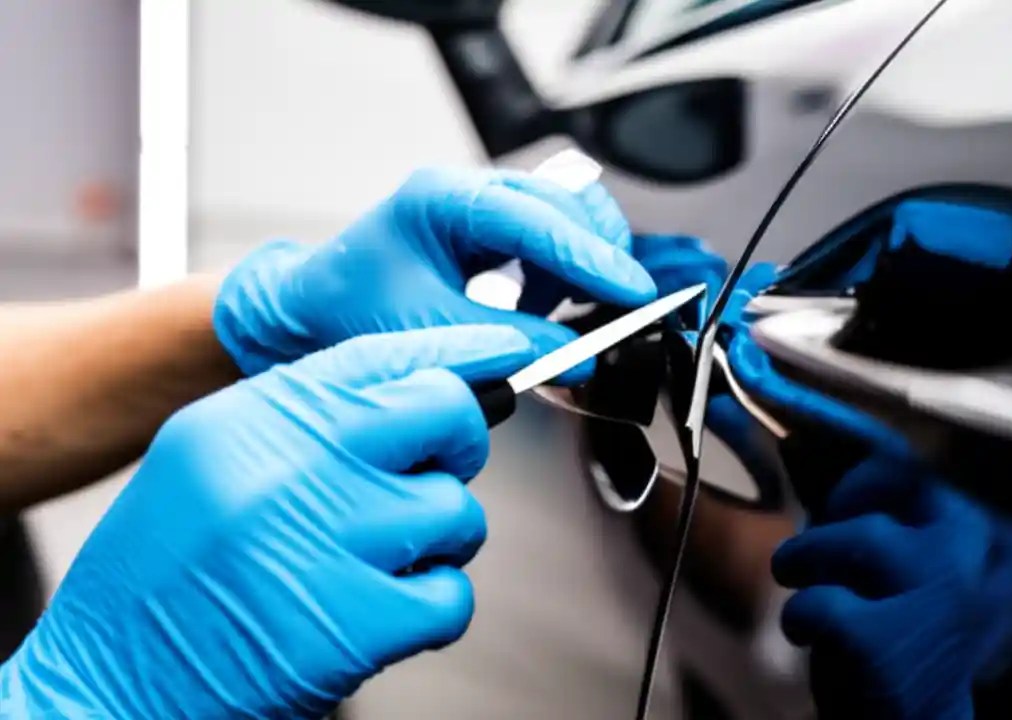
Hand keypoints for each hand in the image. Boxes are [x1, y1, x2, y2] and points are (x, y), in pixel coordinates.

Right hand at [0, 326, 534, 718]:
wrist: (110, 677)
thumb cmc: (164, 574)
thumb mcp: (215, 456)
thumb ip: (311, 417)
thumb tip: (426, 391)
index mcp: (260, 415)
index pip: (388, 354)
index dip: (460, 352)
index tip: (507, 353)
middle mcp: (299, 461)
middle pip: (447, 415)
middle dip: (455, 448)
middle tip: (421, 480)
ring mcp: (332, 536)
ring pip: (458, 512)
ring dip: (434, 544)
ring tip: (372, 566)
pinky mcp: (358, 620)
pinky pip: (452, 596)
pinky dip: (429, 610)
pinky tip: (377, 613)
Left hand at [214, 167, 656, 376]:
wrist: (312, 311)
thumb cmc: (349, 310)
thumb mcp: (431, 331)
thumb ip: (510, 341)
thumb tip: (576, 356)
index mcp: (441, 199)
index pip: (536, 218)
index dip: (590, 256)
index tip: (631, 290)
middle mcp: (466, 191)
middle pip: (564, 200)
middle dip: (598, 253)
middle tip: (620, 304)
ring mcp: (481, 205)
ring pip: (566, 211)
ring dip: (582, 261)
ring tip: (566, 309)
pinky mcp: (492, 228)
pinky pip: (550, 236)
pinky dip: (563, 271)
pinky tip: (543, 304)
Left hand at [724, 334, 1011, 718]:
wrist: (912, 716)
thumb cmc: (885, 618)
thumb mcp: (861, 540)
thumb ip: (818, 473)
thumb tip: (737, 402)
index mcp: (965, 510)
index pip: (900, 441)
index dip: (828, 409)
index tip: (763, 370)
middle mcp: (973, 542)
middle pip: (888, 475)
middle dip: (839, 506)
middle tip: (826, 548)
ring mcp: (943, 590)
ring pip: (854, 535)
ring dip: (809, 564)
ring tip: (813, 592)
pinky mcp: (899, 638)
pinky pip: (822, 602)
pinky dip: (803, 618)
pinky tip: (822, 634)